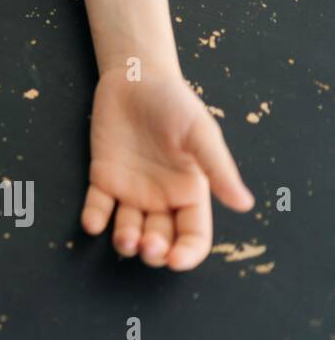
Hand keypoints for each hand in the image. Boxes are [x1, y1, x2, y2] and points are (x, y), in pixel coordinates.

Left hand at [81, 67, 253, 269]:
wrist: (135, 78)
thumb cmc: (174, 104)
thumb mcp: (201, 134)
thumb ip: (218, 169)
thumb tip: (244, 205)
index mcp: (191, 192)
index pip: (193, 236)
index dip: (187, 254)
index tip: (175, 260)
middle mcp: (161, 197)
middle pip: (160, 240)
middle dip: (155, 251)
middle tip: (148, 247)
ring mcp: (131, 189)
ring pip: (128, 228)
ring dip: (125, 241)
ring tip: (125, 239)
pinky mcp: (104, 177)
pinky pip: (98, 205)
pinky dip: (94, 218)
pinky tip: (93, 223)